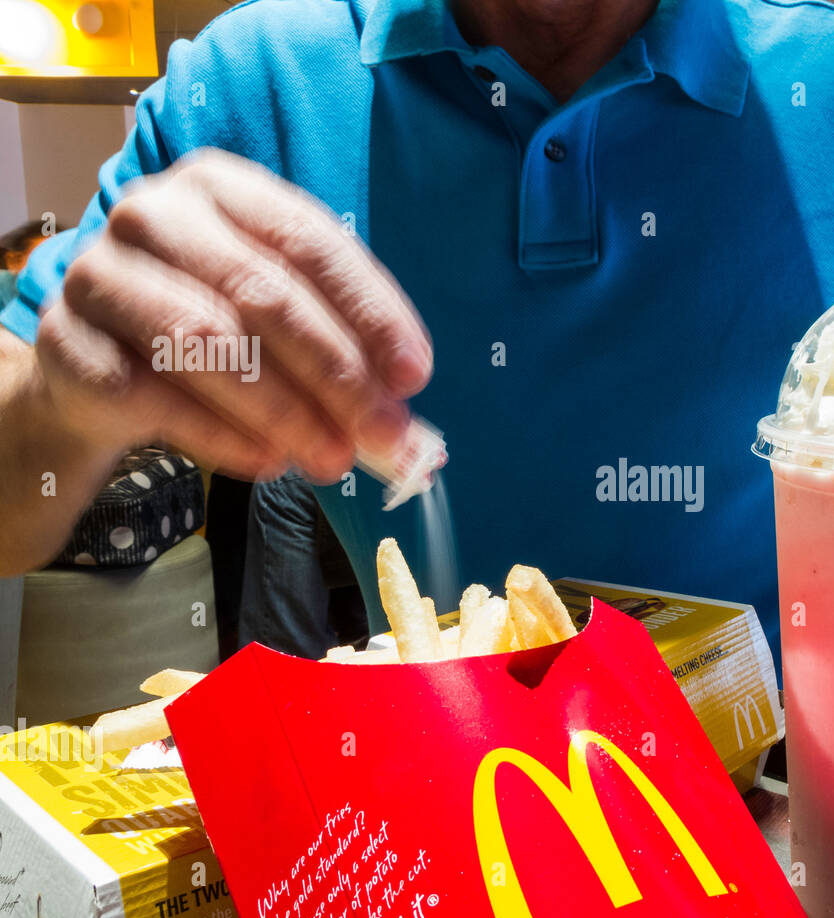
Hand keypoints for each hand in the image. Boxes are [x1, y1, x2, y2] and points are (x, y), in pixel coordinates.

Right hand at [35, 148, 431, 482]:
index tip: (413, 376)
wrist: (102, 371)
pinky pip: (156, 395)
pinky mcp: (69, 342)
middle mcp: (154, 215)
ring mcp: (101, 274)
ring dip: (286, 412)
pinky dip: (224, 436)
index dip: (370, 312)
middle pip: (264, 294)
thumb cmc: (212, 329)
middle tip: (383, 435)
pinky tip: (270, 462)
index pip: (310, 241)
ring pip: (210, 343)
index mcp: (220, 188)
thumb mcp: (277, 314)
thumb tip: (403, 400)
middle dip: (337, 374)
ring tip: (332, 458)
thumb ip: (340, 341)